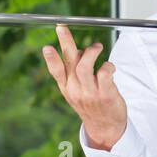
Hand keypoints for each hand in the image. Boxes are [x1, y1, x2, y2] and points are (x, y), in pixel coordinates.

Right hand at [42, 24, 126, 149]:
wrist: (105, 128)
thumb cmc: (92, 104)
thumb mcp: (77, 91)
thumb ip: (75, 72)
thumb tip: (79, 49)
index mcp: (67, 88)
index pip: (56, 72)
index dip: (50, 59)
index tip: (46, 46)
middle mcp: (76, 90)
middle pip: (70, 62)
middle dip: (65, 42)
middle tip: (62, 27)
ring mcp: (90, 93)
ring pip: (85, 66)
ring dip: (91, 52)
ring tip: (97, 47)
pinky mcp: (106, 95)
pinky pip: (105, 73)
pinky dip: (107, 65)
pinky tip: (110, 67)